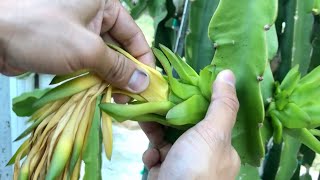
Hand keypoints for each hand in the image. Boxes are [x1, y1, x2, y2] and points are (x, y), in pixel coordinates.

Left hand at [0, 0, 153, 93]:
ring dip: (111, 79)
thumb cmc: (40, 31)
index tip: (148, 83)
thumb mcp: (86, 49)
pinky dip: (96, 79)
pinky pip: (89, 64)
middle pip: (121, 48)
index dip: (143, 60)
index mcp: (104, 4)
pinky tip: (101, 95)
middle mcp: (94, 15)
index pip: (134, 34)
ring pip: (105, 59)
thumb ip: (117, 67)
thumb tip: (142, 83)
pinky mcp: (67, 46)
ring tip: (117, 99)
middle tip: (132, 97)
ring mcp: (80, 31)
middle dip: (126, 73)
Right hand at [142, 70, 240, 179]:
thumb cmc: (196, 169)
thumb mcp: (213, 134)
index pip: (206, 117)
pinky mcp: (164, 175)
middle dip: (166, 117)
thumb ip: (221, 105)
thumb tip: (229, 73)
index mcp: (220, 147)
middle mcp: (202, 157)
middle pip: (183, 128)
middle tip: (153, 102)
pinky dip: (151, 155)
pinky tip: (151, 159)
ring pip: (166, 142)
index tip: (177, 90)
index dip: (191, 103)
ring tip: (145, 123)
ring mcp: (182, 167)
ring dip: (154, 134)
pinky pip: (156, 158)